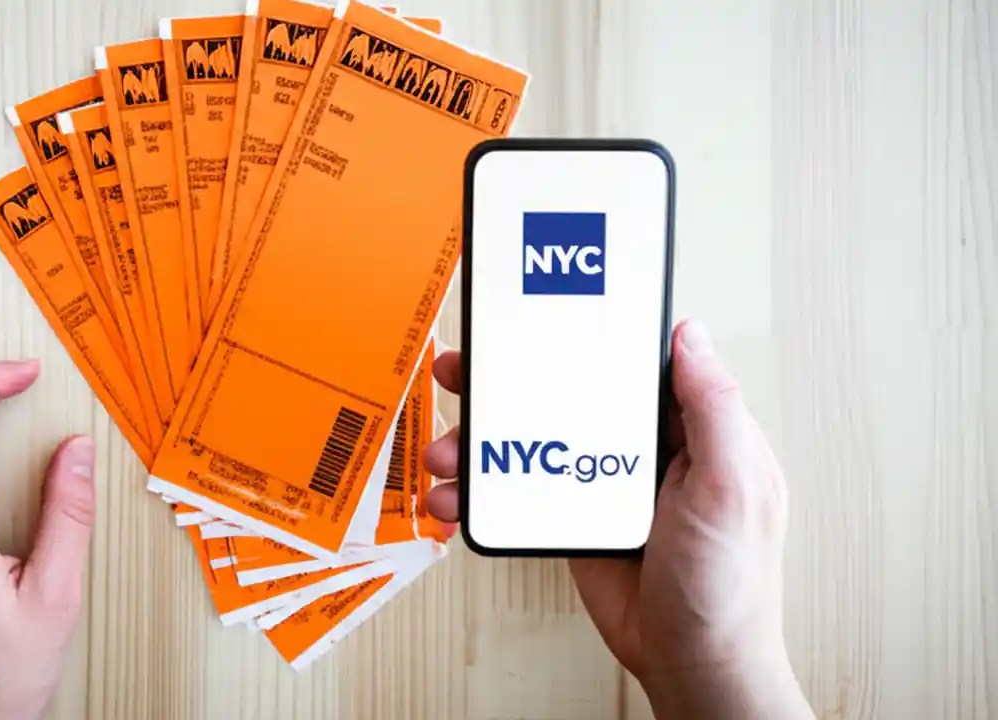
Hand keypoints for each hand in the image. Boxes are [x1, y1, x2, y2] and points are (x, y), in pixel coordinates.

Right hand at [423, 320, 813, 719]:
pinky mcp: (570, 520)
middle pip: (564, 395)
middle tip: (466, 372)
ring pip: (530, 443)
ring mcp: (600, 484)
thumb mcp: (732, 487)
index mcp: (689, 430)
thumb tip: (692, 336)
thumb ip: (713, 409)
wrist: (691, 663)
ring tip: (448, 451)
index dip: (587, 336)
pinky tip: (458, 496)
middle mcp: (641, 450)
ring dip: (480, 443)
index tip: (541, 315)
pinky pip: (517, 493)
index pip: (632, 365)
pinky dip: (481, 493)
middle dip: (508, 383)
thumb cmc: (729, 586)